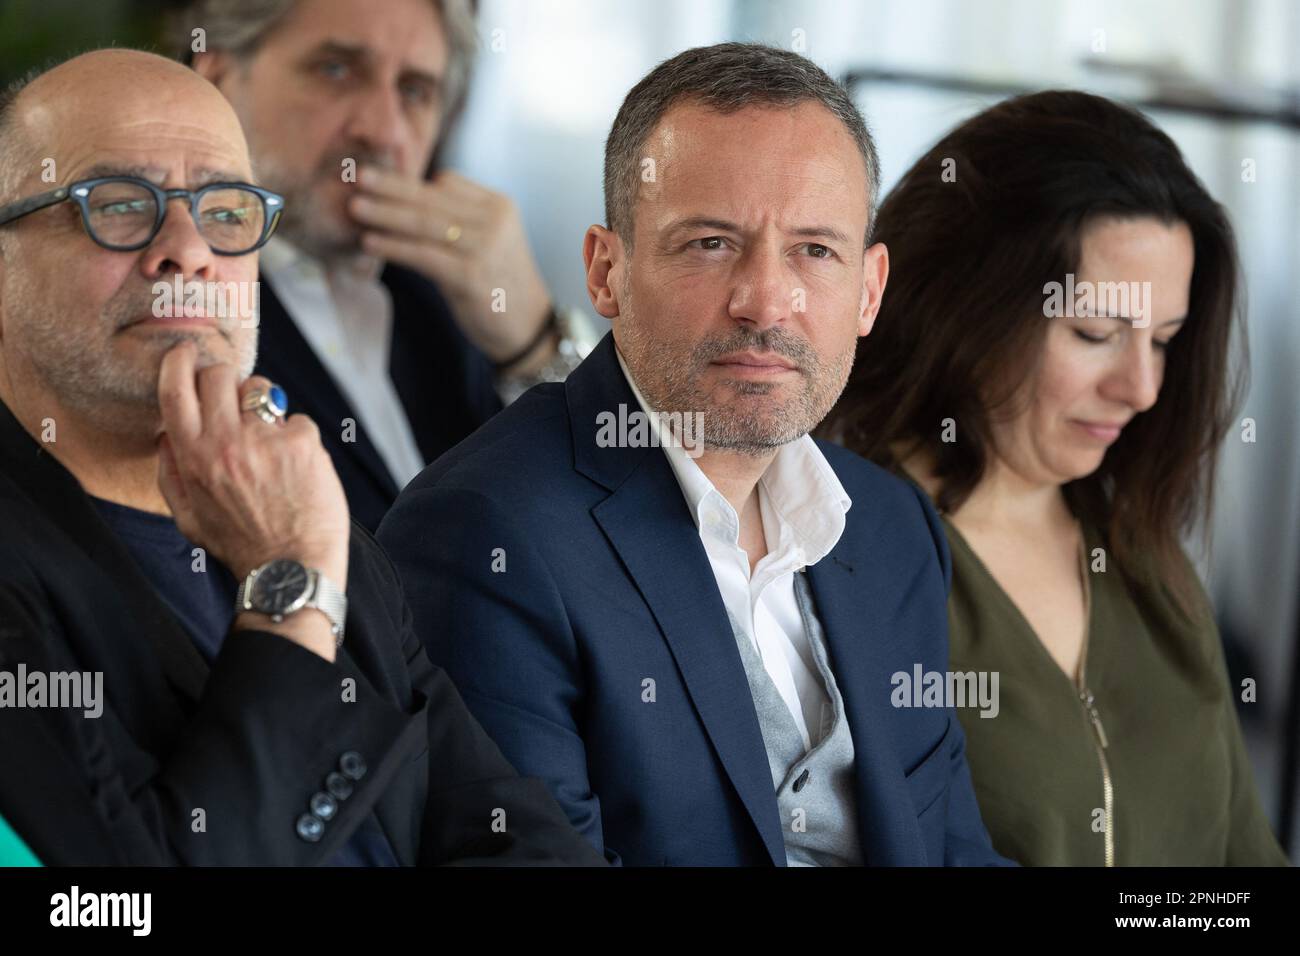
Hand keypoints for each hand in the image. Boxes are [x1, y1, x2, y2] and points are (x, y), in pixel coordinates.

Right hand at [156, 343, 349, 657]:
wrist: (290, 570)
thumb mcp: (187, 518)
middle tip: (235, 401)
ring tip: (270, 445)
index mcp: (192, 457)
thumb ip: (170, 474)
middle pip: (219, 376)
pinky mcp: (301, 442)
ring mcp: (264, 440)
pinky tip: (298, 470)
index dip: (180, 362)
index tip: (186, 353)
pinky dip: (298, 439)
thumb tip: (166, 435)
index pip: (176, 388)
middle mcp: (224, 442)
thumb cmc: (240, 546)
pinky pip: (296, 419)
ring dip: (264, 408)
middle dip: (226, 381)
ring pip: (262, 391)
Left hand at [350, 166, 553, 364]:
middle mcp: (494, 221)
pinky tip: (370, 243)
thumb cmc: (500, 282)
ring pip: (424, 224)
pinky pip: (423, 256)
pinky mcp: (471, 277)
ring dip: (385, 214)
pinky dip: (393, 247)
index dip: (411, 181)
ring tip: (354, 208)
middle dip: (391, 187)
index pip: (448, 181)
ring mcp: (484, 248)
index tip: (378, 179)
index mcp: (499, 205)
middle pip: (433, 198)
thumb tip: (408, 201)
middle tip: (358, 176)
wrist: (527, 326)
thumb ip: (459, 218)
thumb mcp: (488, 240)